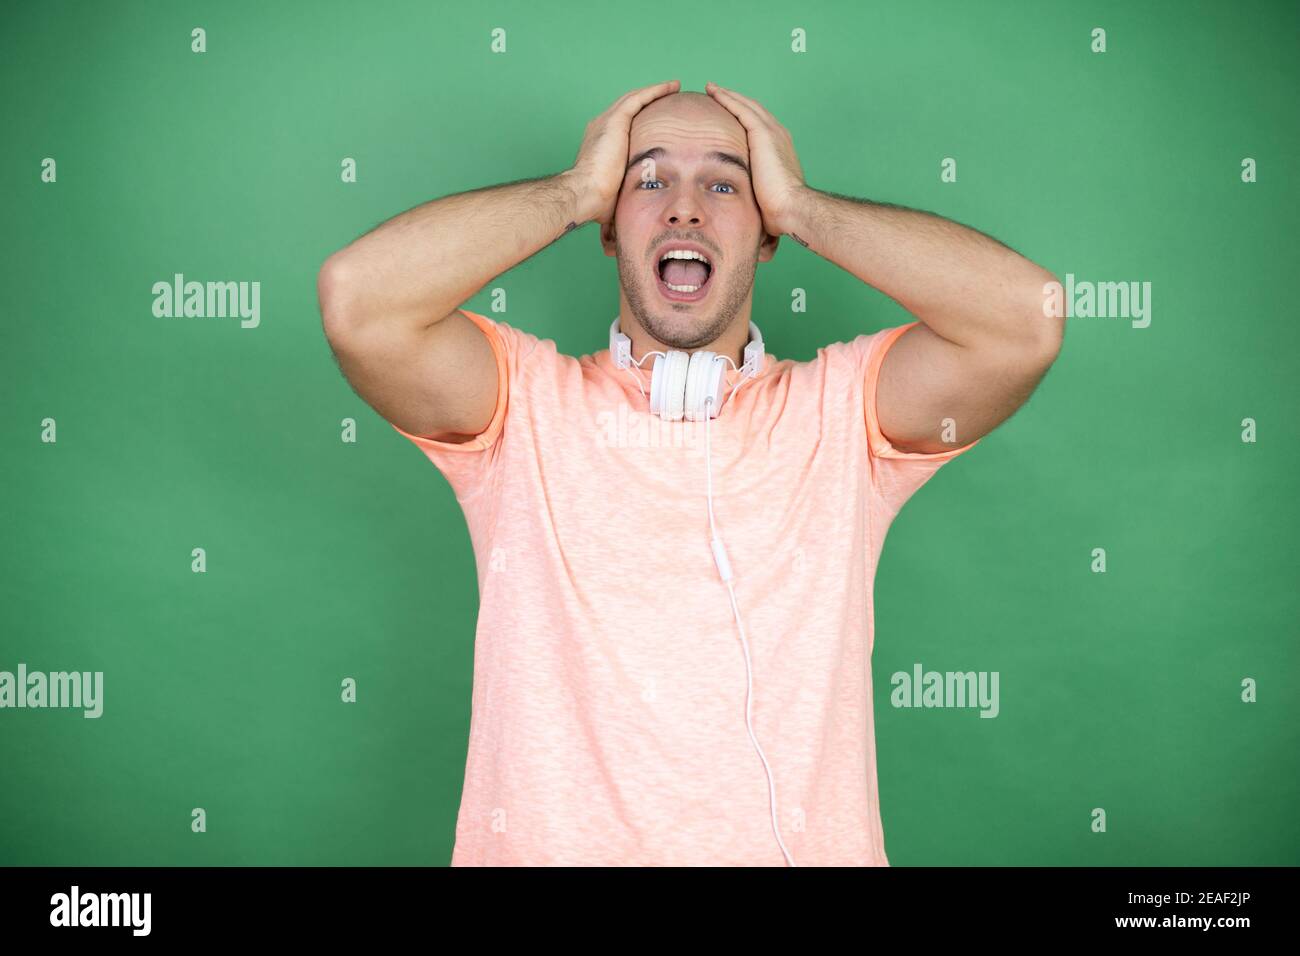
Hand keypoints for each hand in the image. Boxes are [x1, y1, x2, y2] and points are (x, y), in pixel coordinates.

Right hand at [565, 80, 680, 225]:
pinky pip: (639, 98)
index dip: (640, 121)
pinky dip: (655, 91)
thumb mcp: (613, 195)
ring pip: (634, 99)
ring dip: (655, 92)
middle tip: (668, 98)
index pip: (623, 126)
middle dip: (648, 102)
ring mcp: (606, 122)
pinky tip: (671, 87)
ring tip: (673, 87)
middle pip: (629, 109)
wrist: (585, 194)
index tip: (656, 123)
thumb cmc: (596, 202)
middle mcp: (600, 127)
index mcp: (600, 143)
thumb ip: (621, 196)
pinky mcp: (615, 120)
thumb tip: (623, 226)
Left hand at [705, 81, 806, 236]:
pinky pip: (741, 108)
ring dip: (728, 95)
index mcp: (779, 149)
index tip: (728, 115)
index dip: (743, 118)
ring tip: (712, 88)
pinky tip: (714, 92)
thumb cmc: (779, 211)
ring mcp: (772, 132)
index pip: (758, 127)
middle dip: (735, 101)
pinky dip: (727, 98)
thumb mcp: (764, 197)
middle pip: (753, 111)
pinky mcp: (763, 133)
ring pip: (746, 105)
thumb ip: (755, 193)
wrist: (791, 207)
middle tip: (717, 93)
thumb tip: (742, 209)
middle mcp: (778, 136)